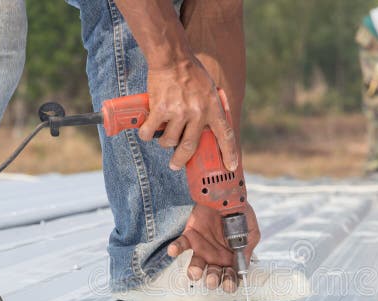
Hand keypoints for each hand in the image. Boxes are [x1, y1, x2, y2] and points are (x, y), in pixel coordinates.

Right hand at [139, 58, 238, 172]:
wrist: (172, 57)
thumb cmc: (191, 72)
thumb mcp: (209, 89)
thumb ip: (210, 108)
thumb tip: (207, 128)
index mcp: (213, 108)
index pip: (226, 135)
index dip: (229, 153)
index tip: (231, 166)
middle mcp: (197, 113)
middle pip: (189, 147)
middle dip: (181, 160)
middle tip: (175, 165)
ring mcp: (178, 112)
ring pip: (169, 141)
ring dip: (164, 142)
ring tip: (163, 135)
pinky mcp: (160, 109)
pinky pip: (151, 132)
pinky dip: (147, 134)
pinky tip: (146, 131)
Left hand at [167, 203, 260, 292]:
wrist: (227, 195)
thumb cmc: (241, 215)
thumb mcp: (251, 232)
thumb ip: (247, 249)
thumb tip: (243, 268)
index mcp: (231, 258)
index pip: (231, 276)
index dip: (230, 282)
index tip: (229, 285)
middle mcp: (216, 257)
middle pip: (213, 275)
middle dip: (213, 280)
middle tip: (212, 279)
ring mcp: (202, 248)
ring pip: (196, 265)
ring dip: (194, 271)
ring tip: (195, 272)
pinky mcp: (190, 236)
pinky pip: (181, 245)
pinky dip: (176, 249)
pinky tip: (173, 252)